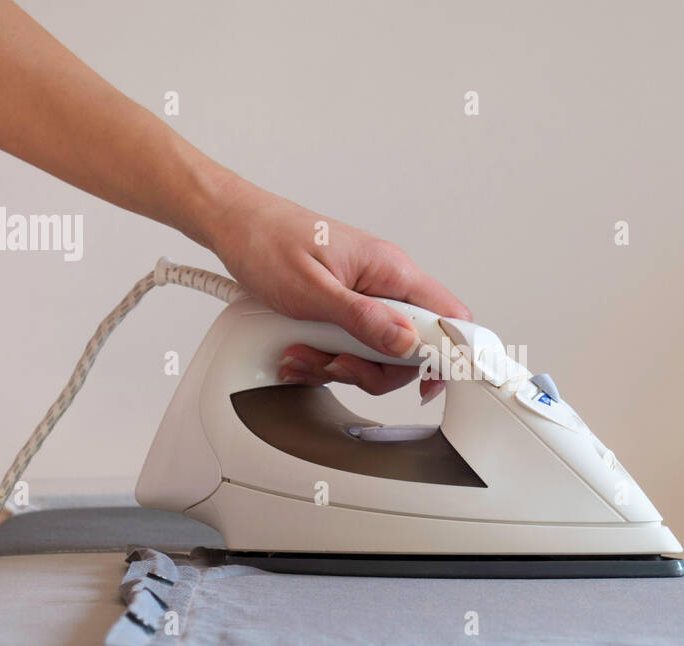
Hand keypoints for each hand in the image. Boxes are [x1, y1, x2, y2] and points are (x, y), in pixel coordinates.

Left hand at [205, 176, 470, 403]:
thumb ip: (363, 319)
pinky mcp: (347, 305)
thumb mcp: (312, 290)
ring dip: (341, 365)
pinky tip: (299, 352)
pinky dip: (326, 357)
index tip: (428, 383)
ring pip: (379, 353)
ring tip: (303, 355)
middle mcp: (386, 282)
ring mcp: (367, 295)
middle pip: (411, 348)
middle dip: (372, 369)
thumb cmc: (266, 241)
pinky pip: (354, 345)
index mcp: (390, 269)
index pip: (450, 317)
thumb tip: (407, 343)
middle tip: (335, 365)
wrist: (233, 224)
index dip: (450, 356)